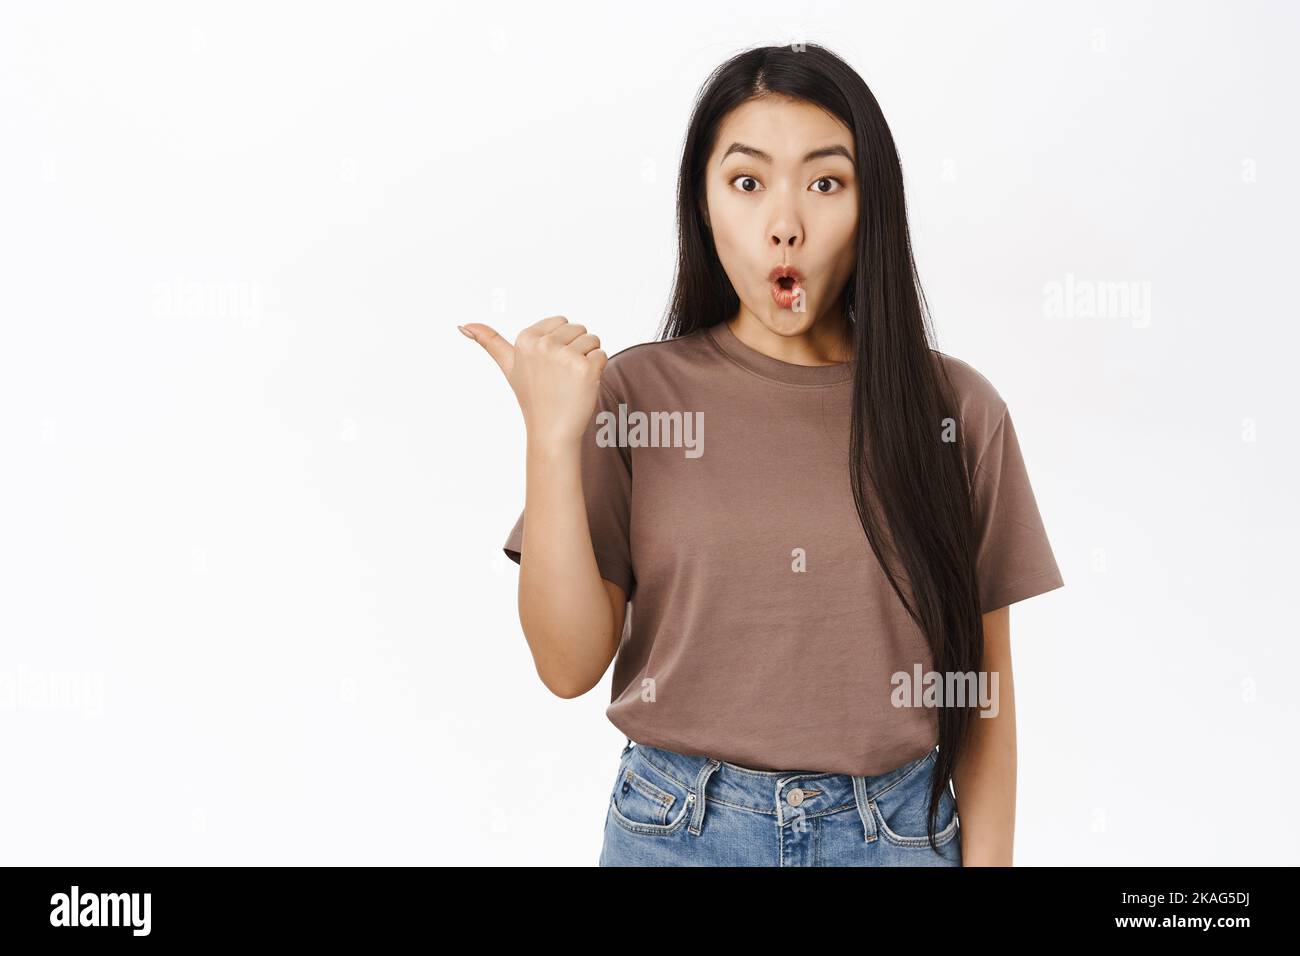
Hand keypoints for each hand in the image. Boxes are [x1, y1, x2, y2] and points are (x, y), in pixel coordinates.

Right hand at [459, 316, 607, 447]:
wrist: (551, 431)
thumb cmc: (532, 398)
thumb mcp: (508, 366)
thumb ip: (489, 342)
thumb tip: (462, 325)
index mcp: (525, 338)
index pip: (562, 322)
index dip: (561, 343)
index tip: (549, 366)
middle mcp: (543, 344)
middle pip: (579, 329)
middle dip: (576, 350)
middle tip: (561, 376)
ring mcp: (564, 357)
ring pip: (592, 340)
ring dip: (588, 360)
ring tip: (571, 381)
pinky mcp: (585, 369)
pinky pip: (602, 355)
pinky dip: (598, 370)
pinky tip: (583, 386)